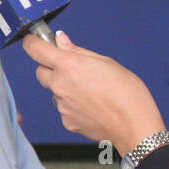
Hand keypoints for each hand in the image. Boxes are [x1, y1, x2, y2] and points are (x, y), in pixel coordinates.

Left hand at [22, 30, 164, 153]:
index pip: (35, 50)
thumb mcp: (106, 63)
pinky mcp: (66, 121)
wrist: (135, 127)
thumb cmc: (128, 93)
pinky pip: (64, 108)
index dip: (32, 43)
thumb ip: (78, 51)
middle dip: (51, 67)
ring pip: (55, 91)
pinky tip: (93, 106)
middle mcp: (60, 85)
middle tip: (73, 68)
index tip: (34, 40)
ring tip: (92, 92)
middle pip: (41, 72)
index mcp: (69, 66)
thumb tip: (61, 40)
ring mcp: (61, 105)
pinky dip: (73, 105)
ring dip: (66, 88)